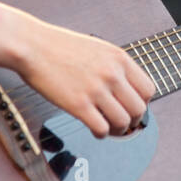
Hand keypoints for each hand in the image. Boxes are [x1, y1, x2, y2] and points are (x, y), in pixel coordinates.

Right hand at [15, 16, 157, 138]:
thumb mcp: (96, 48)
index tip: (132, 107)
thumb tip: (126, 89)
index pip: (148, 89)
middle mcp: (112, 74)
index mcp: (119, 58)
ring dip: (117, 130)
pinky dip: (101, 134)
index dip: (142, 103)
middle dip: (132, 120)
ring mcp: (96, 90)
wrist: (32, 45)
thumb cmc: (58, 46)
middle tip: (122, 123)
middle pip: (139, 109)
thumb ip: (113, 66)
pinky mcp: (78, 105)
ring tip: (108, 128)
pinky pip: (101, 129)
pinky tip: (94, 129)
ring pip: (123, 122)